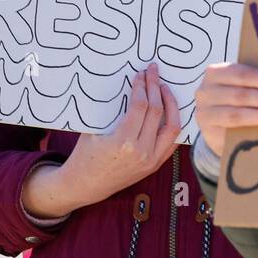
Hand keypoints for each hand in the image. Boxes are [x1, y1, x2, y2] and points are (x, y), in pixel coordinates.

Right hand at [24, 63, 179, 215]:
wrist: (84, 185)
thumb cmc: (84, 154)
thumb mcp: (93, 130)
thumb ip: (112, 111)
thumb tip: (130, 85)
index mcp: (123, 141)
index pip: (140, 106)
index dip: (142, 86)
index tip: (141, 74)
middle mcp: (141, 151)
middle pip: (157, 111)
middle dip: (155, 87)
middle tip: (154, 72)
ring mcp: (151, 160)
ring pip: (172, 126)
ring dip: (171, 104)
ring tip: (164, 88)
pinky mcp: (155, 165)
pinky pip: (172, 142)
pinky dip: (173, 124)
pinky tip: (170, 110)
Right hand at [194, 63, 257, 156]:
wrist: (219, 127)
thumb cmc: (240, 100)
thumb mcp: (245, 88)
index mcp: (217, 72)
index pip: (245, 74)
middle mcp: (206, 90)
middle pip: (242, 94)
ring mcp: (205, 112)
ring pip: (237, 114)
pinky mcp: (207, 131)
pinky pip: (231, 131)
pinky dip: (251, 130)